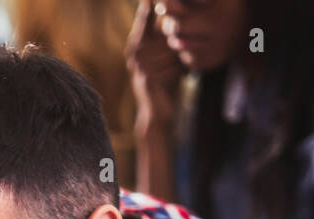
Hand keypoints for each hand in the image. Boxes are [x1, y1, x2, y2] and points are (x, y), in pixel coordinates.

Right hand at [127, 1, 184, 132]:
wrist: (156, 112)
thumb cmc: (165, 79)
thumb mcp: (163, 55)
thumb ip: (163, 36)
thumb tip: (170, 10)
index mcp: (136, 44)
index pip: (145, 16)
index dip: (149, 4)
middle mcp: (135, 53)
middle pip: (164, 32)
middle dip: (175, 42)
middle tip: (175, 57)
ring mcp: (140, 66)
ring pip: (170, 49)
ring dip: (178, 59)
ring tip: (174, 70)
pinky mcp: (147, 79)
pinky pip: (172, 65)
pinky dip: (178, 71)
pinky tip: (175, 79)